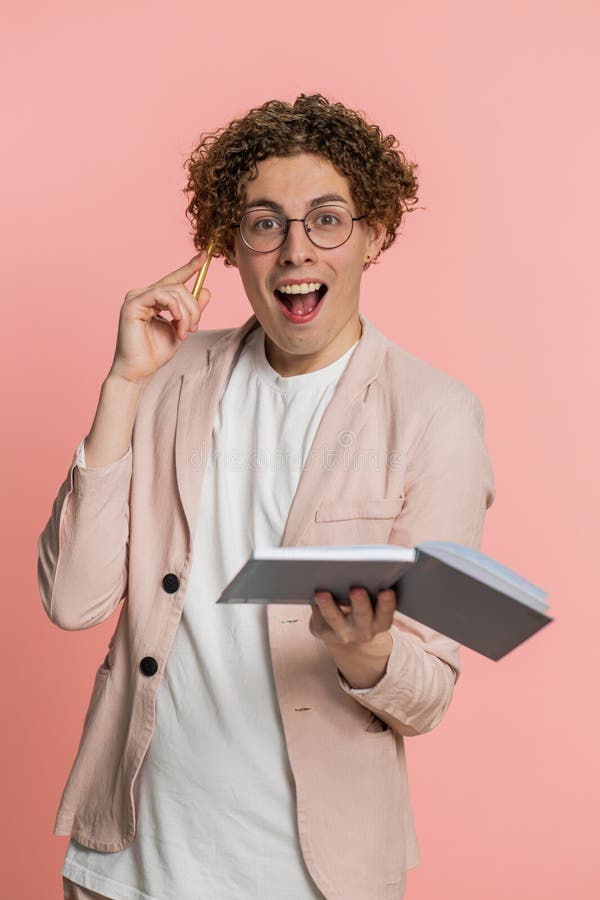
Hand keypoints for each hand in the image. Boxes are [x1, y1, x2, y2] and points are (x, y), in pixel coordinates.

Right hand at [109, 252, 211, 383]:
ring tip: (185, 331)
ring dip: (186, 312)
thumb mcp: (181, 328)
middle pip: (178, 286)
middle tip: (194, 328)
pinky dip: (175, 308)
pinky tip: (177, 322)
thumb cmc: (155, 353)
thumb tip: (206, 290)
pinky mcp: (132, 304)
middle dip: (193, 307)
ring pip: (173, 290)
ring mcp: (136, 297)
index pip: (174, 279)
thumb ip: (192, 310)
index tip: (204, 256)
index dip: (190, 267)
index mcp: (153, 299)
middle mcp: (143, 294)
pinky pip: (161, 295)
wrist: (139, 371)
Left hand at [310, 586, 396, 648]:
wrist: (346, 631)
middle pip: (362, 617)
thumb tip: (358, 566)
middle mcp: (363, 631)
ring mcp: (342, 633)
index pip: (386, 614)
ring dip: (328, 606)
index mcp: (380, 622)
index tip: (387, 591)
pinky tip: (310, 590)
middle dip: (360, 603)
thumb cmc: (362, 605)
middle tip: (357, 589)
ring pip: (335, 619)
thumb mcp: (372, 601)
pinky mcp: (322, 631)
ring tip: (322, 592)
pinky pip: (318, 616)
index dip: (388, 604)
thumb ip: (372, 587)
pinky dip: (315, 603)